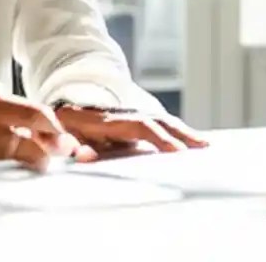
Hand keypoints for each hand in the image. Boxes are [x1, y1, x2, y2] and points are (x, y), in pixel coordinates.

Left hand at [53, 105, 208, 161]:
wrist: (58, 112)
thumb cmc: (58, 130)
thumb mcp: (59, 136)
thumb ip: (70, 146)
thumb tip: (82, 154)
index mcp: (106, 120)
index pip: (140, 126)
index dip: (159, 138)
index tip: (177, 152)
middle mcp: (123, 115)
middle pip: (158, 122)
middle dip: (181, 135)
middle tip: (203, 150)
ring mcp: (131, 116)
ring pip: (162, 122)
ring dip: (184, 133)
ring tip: (207, 147)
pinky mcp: (134, 122)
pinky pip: (160, 125)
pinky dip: (178, 133)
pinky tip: (194, 144)